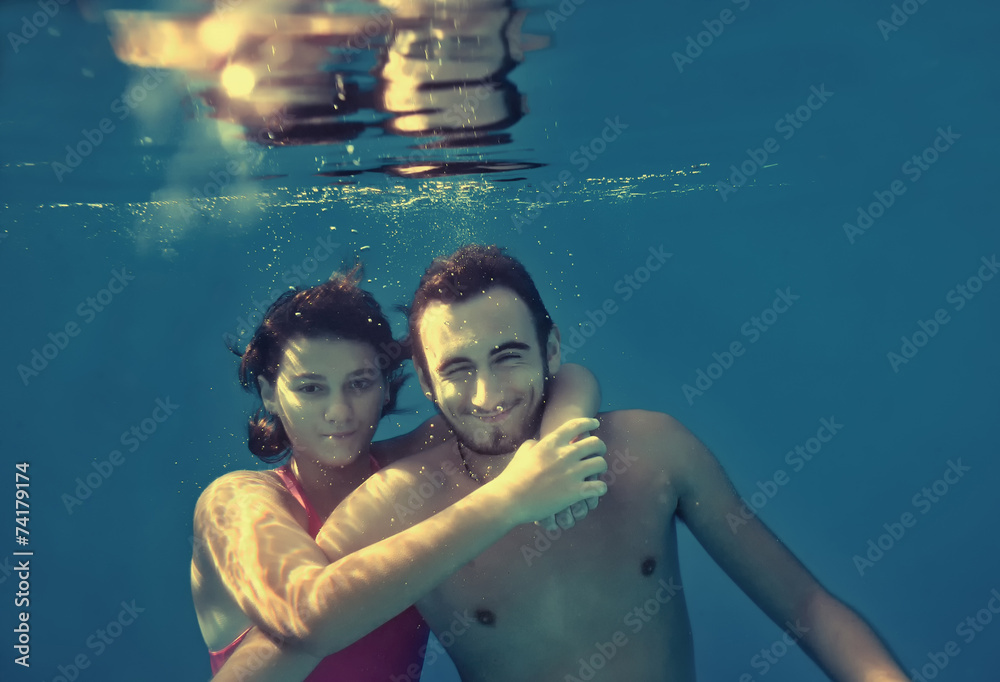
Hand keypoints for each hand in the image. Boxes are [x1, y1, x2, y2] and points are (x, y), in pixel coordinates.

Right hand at [492, 418, 607, 525]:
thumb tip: (537, 442)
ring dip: (601, 467)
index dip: (589, 422)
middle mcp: (565, 454)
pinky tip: (596, 490)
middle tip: (597, 452)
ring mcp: (572, 473)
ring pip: (600, 464)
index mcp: (551, 443)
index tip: (595, 424)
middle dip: (599, 447)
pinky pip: (599, 486)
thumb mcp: (522, 454)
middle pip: (595, 443)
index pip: (577, 425)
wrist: (510, 499)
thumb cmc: (513, 477)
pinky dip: (600, 488)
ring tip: (597, 472)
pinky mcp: (575, 492)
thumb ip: (532, 445)